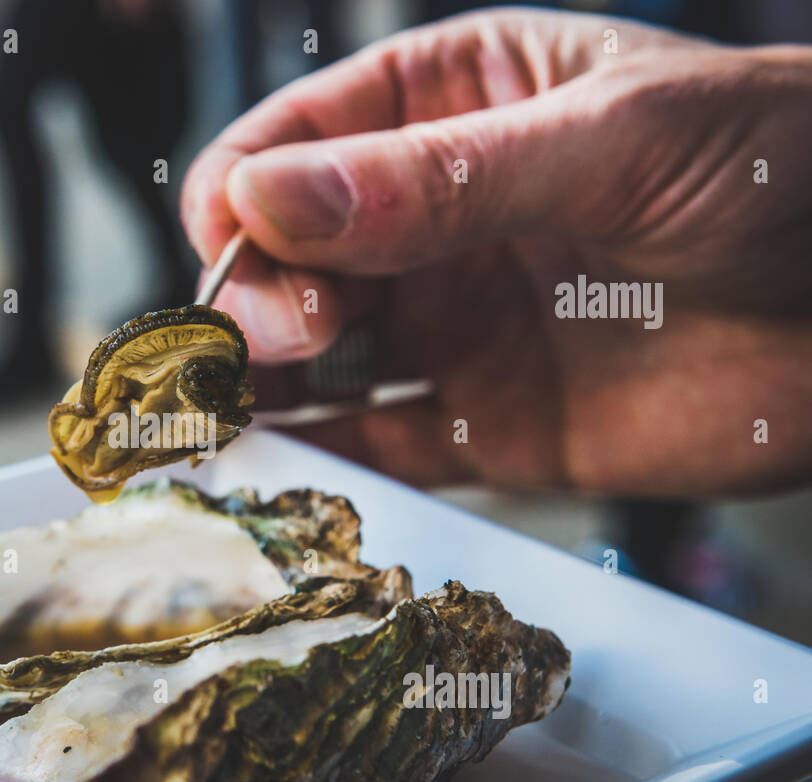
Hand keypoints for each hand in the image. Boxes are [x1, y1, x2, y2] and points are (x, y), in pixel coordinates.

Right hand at [182, 9, 811, 495]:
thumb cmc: (778, 174)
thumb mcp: (610, 143)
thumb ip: (436, 178)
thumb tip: (265, 198)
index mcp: (447, 107)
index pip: (291, 147)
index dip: (245, 197)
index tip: (242, 247)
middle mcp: (429, 220)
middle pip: (284, 256)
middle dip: (256, 293)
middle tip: (288, 333)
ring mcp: (451, 323)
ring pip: (312, 354)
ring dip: (261, 382)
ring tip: (231, 411)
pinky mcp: (480, 422)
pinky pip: (375, 444)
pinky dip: (320, 460)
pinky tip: (278, 467)